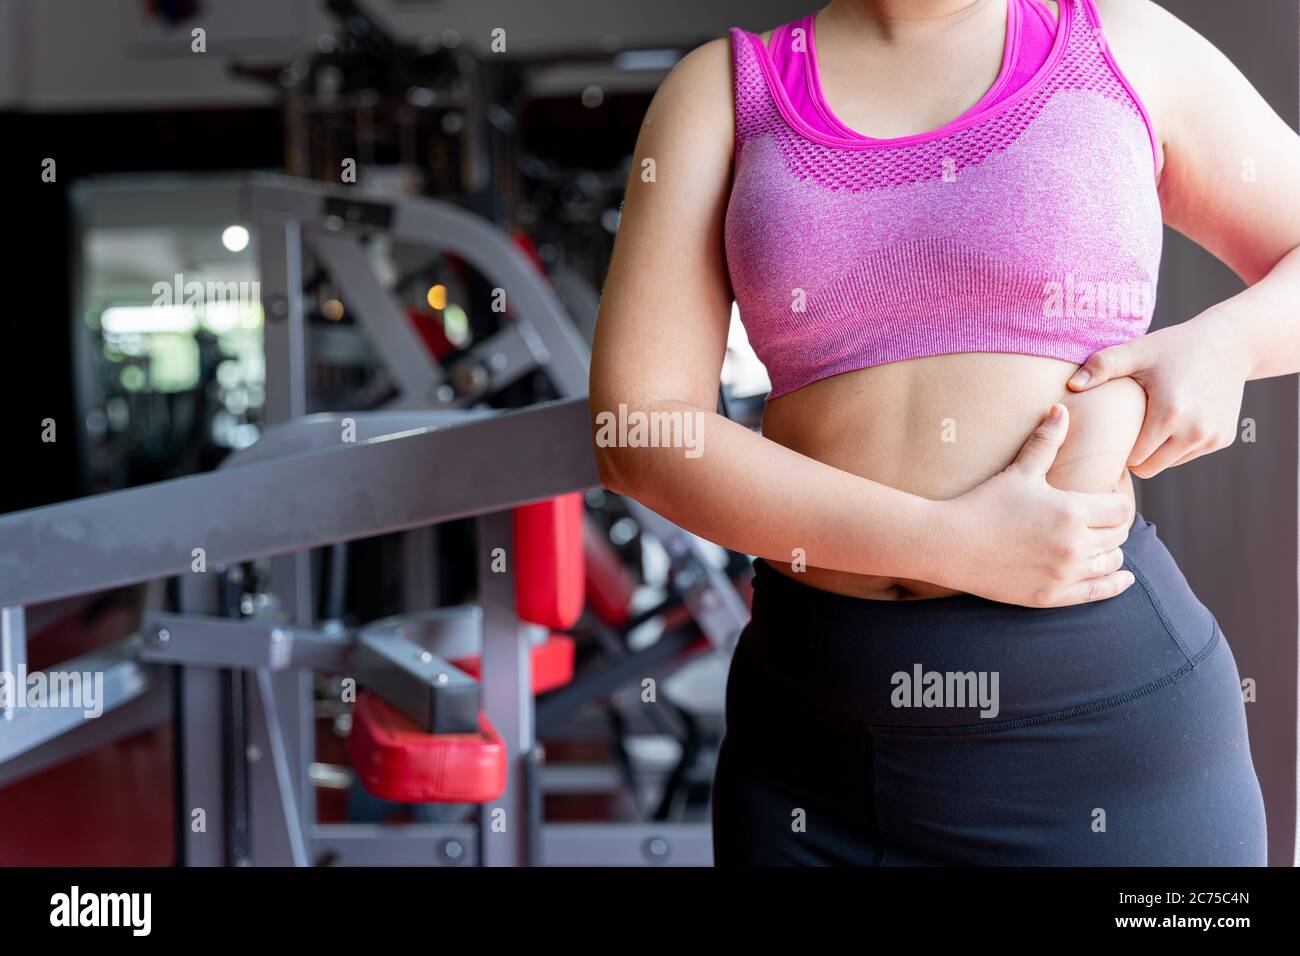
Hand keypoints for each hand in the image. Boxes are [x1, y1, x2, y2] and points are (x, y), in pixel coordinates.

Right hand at [930, 404, 1136, 607]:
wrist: (949, 543)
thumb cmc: (983, 503)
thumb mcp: (1019, 472)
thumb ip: (1045, 442)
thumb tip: (1059, 409)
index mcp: (1071, 511)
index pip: (1122, 509)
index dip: (1117, 502)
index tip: (1106, 499)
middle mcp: (1074, 544)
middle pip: (1119, 535)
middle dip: (1113, 525)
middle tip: (1100, 519)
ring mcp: (1064, 573)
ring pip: (1112, 562)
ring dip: (1111, 551)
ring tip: (1099, 543)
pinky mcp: (1052, 595)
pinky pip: (1099, 592)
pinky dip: (1115, 583)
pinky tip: (1122, 577)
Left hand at [1066, 319, 1248, 477]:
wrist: (1229, 343)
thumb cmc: (1175, 346)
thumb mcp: (1137, 351)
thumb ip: (1102, 366)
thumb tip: (1071, 387)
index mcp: (1170, 414)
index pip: (1132, 458)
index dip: (1116, 450)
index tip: (1105, 439)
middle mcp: (1195, 431)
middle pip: (1149, 467)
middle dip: (1133, 456)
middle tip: (1122, 435)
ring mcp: (1212, 437)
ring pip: (1168, 464)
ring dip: (1156, 452)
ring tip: (1146, 427)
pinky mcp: (1223, 438)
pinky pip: (1188, 455)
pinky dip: (1177, 446)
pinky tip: (1172, 422)